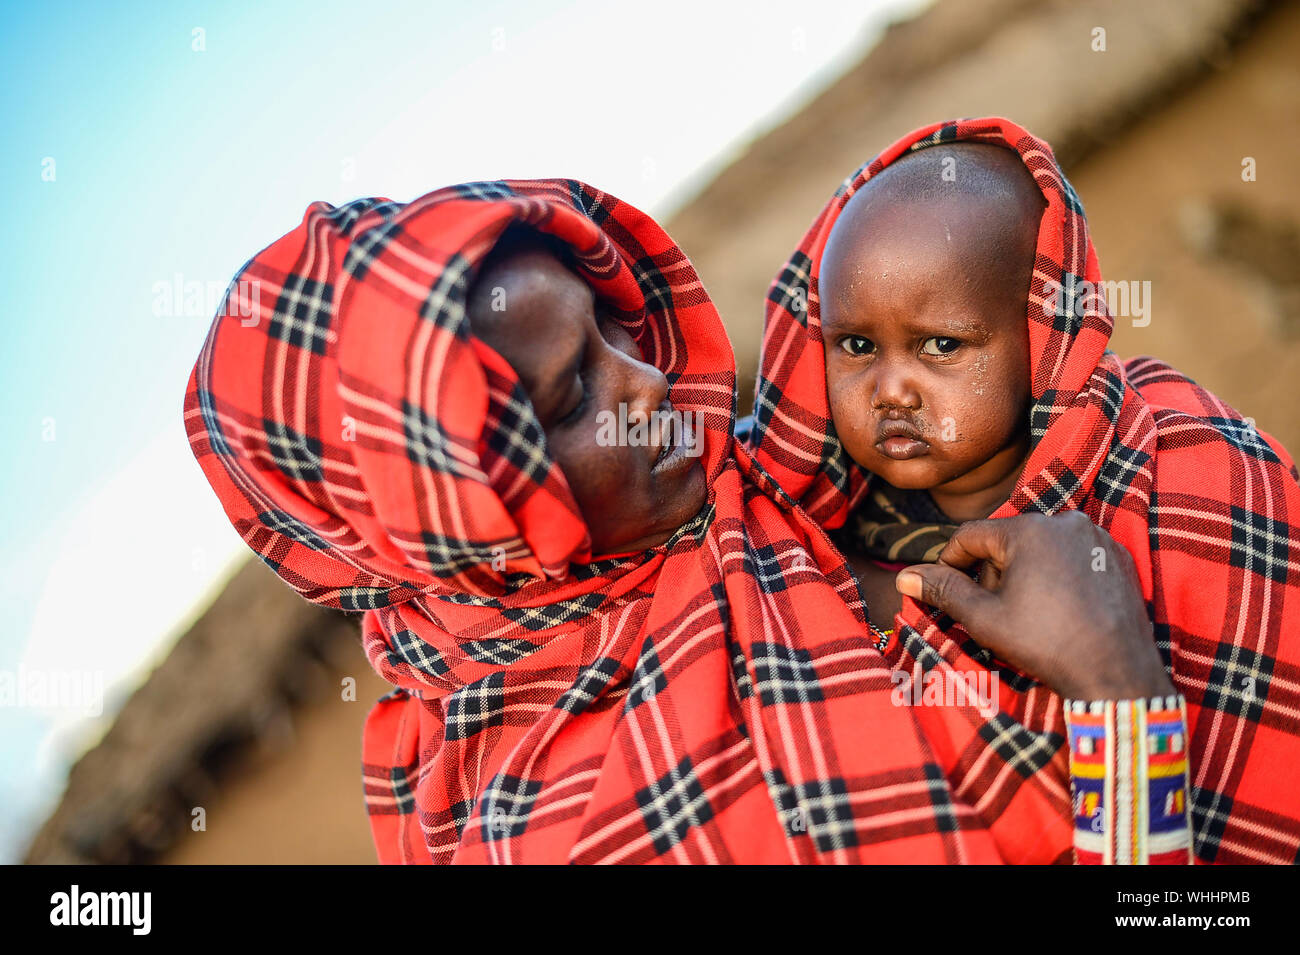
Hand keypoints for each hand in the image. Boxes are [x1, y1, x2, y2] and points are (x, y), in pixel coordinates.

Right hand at [894, 512, 1174, 700]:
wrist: (1116, 673)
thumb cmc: (1045, 643)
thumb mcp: (984, 618)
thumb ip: (944, 590)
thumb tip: (904, 577)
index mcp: (1028, 530)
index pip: (971, 535)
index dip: (951, 562)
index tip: (948, 592)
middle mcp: (1065, 522)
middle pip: (1008, 540)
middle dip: (993, 572)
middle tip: (993, 611)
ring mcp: (1096, 538)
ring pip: (1042, 548)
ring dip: (1026, 574)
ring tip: (1029, 613)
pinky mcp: (1117, 557)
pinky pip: (1074, 556)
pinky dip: (1060, 576)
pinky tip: (1061, 609)